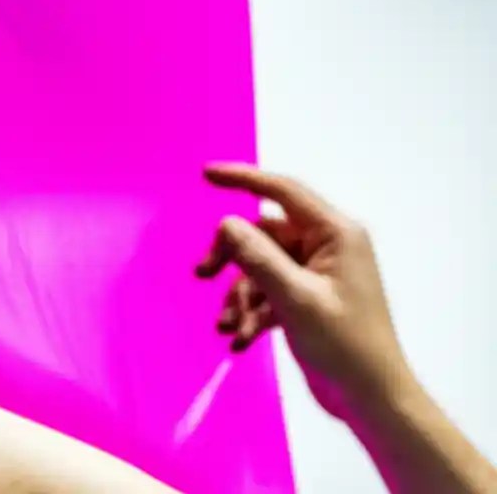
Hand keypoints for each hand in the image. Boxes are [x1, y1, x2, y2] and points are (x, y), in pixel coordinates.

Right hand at [197, 163, 413, 420]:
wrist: (371, 398)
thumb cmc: (344, 344)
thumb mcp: (296, 299)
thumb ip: (258, 258)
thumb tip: (227, 223)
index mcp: (335, 234)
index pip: (283, 192)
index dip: (243, 179)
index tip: (206, 174)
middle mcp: (327, 246)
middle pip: (263, 235)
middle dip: (232, 258)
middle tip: (202, 274)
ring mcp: (316, 274)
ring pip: (260, 267)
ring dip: (240, 295)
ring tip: (228, 326)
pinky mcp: (307, 300)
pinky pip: (268, 292)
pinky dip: (252, 312)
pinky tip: (240, 340)